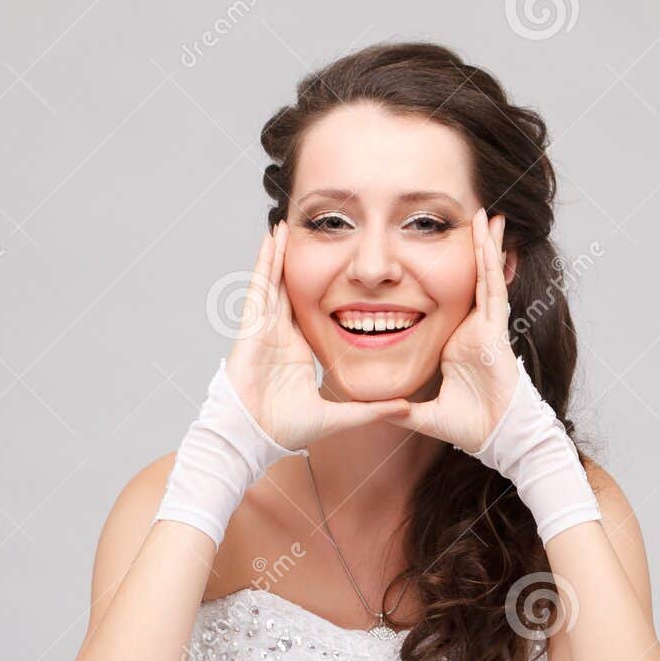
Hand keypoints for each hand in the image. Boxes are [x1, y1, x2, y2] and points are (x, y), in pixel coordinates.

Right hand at [224, 221, 411, 448]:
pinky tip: (271, 239)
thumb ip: (371, 410)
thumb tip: (406, 408)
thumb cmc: (285, 429)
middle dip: (297, 262)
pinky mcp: (253, 327)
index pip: (313, 310)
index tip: (339, 269)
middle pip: (291, 288)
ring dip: (280, 252)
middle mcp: (282, 334)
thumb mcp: (339, 416)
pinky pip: (260, 287)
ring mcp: (266, 328)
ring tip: (287, 224)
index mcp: (299, 349)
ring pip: (274, 280)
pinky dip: (265, 262)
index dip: (323, 288)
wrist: (253, 436)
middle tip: (308, 233)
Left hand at [391, 209, 520, 452]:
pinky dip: (490, 262)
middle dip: (471, 250)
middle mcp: (471, 330)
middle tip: (468, 217)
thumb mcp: (424, 415)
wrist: (496, 437)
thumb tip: (374, 411)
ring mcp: (486, 328)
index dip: (445, 276)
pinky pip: (492, 289)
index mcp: (455, 343)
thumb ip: (401, 411)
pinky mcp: (495, 331)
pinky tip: (490, 237)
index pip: (448, 301)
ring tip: (483, 214)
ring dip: (484, 245)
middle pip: (471, 280)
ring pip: (484, 277)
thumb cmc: (469, 427)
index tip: (435, 252)